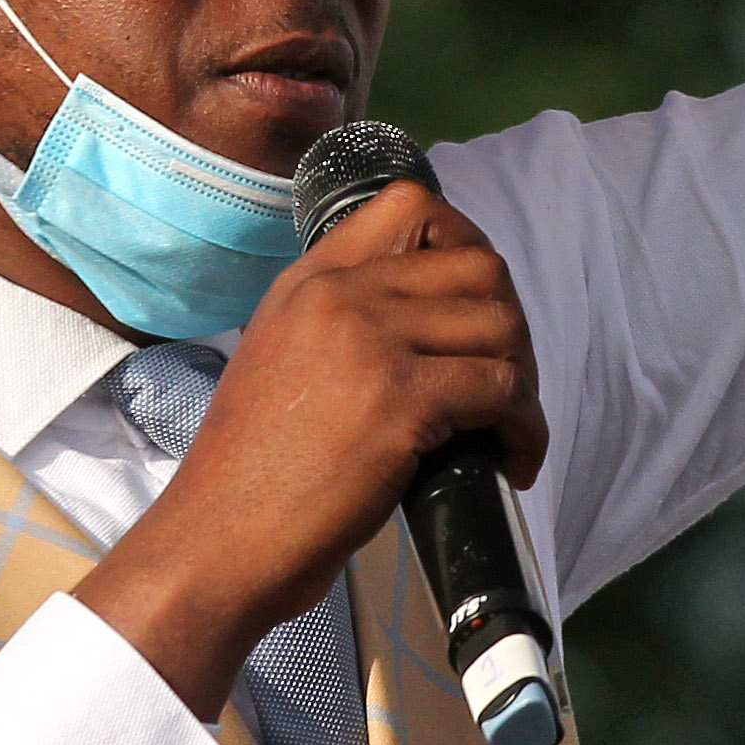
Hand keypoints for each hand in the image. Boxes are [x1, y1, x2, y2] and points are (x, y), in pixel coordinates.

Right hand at [74, 182, 548, 717]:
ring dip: (523, 380)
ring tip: (506, 428)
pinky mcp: (400, 399)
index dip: (466, 247)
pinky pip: (504, 390)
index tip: (476, 309)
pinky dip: (526, 429)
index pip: (411, 206)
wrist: (219, 539)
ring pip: (501, 325)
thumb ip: (341, 324)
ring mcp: (370, 341)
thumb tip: (431, 326)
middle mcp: (340, 293)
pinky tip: (513, 462)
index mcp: (308, 279)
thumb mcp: (280, 359)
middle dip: (510, 325)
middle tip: (504, 384)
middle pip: (479, 265)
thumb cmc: (250, 474)